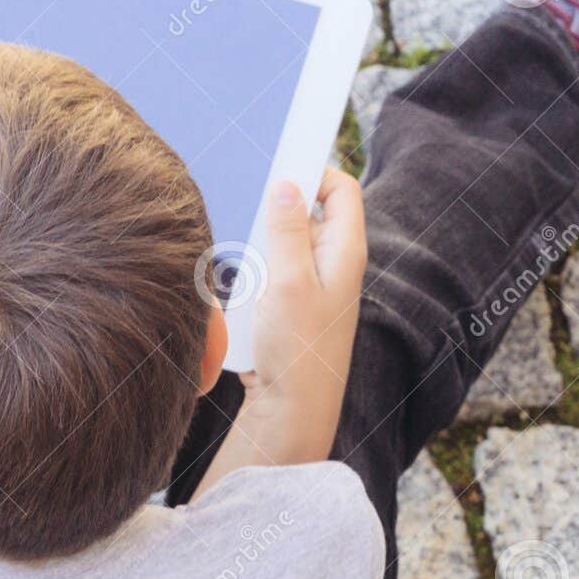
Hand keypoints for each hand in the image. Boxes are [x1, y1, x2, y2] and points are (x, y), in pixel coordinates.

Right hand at [192, 170, 366, 498]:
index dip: (312, 170)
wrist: (291, 410)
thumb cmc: (298, 350)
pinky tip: (233, 282)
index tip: (275, 168)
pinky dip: (252, 270)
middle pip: (307, 213)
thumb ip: (286, 230)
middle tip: (245, 205)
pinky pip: (270, 272)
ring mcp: (312, 286)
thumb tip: (286, 185)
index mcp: (345, 251)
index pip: (340, 188)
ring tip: (237, 250)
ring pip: (283, 243)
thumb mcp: (289, 281)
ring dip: (258, 242)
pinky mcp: (290, 307)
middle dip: (275, 207)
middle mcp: (333, 264)